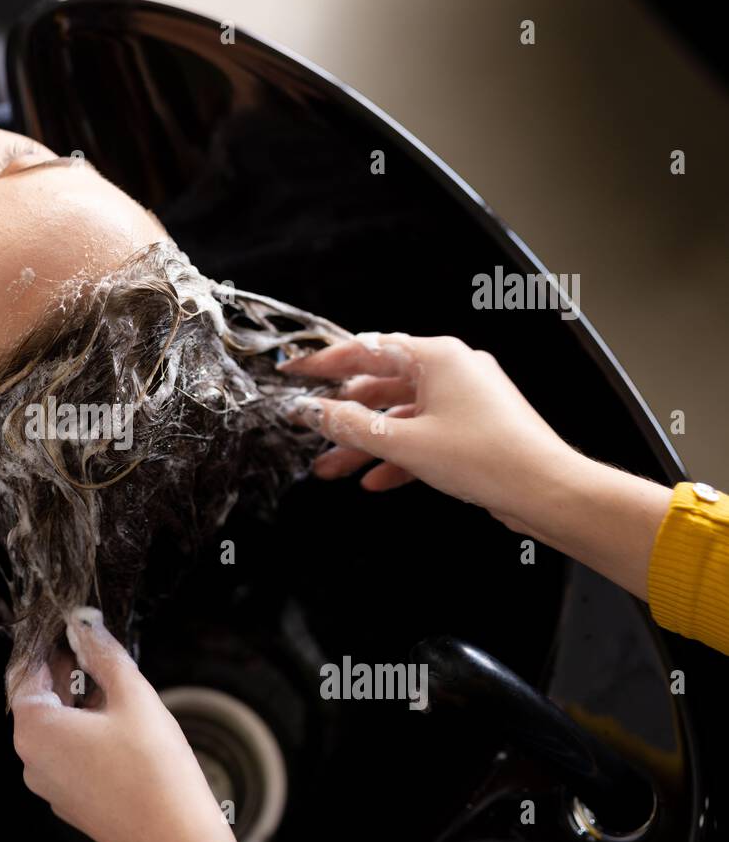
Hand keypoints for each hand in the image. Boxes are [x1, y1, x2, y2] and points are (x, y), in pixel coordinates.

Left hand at [8, 608, 241, 841]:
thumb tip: (86, 628)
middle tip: (94, 652)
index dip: (47, 645)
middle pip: (39, 700)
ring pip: (55, 729)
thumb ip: (104, 654)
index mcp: (35, 731)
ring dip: (78, 704)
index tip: (67, 629)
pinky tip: (118, 726)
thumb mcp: (133, 695)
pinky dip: (86, 734)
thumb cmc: (155, 775)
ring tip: (113, 690)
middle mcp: (33, 760)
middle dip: (65, 674)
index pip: (25, 673)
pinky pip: (68, 755)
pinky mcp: (72, 800)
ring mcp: (51, 784)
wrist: (176, 836)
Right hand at [280, 331, 669, 597]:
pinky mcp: (473, 428)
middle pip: (381, 384)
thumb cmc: (489, 458)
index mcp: (438, 357)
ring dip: (366, 442)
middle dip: (343, 415)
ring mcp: (465, 399)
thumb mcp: (403, 442)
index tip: (294, 372)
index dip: (323, 363)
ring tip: (333, 467)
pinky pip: (423, 435)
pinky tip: (375, 479)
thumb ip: (350, 426)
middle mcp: (453, 370)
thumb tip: (312, 411)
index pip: (365, 349)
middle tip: (310, 427)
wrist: (547, 492)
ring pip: (400, 415)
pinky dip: (397, 455)